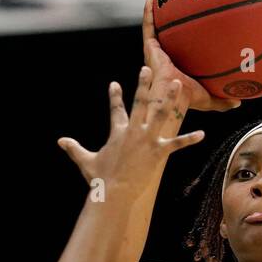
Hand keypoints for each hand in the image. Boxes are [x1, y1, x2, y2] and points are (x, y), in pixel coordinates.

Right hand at [57, 65, 204, 190]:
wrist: (113, 192)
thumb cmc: (100, 178)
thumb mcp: (85, 161)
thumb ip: (74, 148)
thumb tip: (59, 141)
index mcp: (117, 132)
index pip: (115, 109)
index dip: (114, 96)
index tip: (114, 83)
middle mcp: (133, 131)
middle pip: (140, 102)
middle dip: (143, 84)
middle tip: (147, 69)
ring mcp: (147, 140)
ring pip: (162, 114)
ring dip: (170, 98)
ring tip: (178, 84)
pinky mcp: (158, 152)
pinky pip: (177, 144)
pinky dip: (190, 139)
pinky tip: (202, 134)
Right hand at [142, 0, 241, 111]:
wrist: (174, 97)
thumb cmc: (188, 100)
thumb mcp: (209, 98)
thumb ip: (222, 100)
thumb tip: (238, 102)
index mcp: (175, 67)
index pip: (179, 49)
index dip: (182, 39)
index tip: (190, 25)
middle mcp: (164, 57)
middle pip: (166, 35)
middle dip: (167, 21)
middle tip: (175, 4)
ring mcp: (155, 52)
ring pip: (155, 27)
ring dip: (155, 12)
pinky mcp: (150, 47)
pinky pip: (148, 26)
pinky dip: (148, 12)